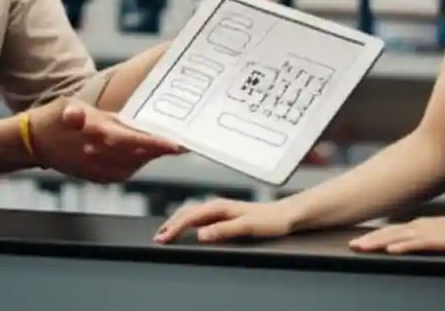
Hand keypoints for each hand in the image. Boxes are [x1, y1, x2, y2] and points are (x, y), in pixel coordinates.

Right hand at [29, 98, 182, 183]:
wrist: (35, 144)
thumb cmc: (55, 120)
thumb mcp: (66, 107)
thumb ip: (75, 113)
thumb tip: (74, 116)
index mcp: (94, 136)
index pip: (131, 141)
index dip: (155, 144)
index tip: (177, 145)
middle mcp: (99, 157)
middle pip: (140, 153)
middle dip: (163, 148)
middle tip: (187, 140)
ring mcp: (100, 170)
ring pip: (137, 162)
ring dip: (153, 154)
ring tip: (173, 145)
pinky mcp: (101, 177)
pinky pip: (128, 169)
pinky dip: (140, 161)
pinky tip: (150, 152)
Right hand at [153, 198, 294, 243]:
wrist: (286, 214)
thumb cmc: (270, 220)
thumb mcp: (246, 226)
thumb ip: (223, 230)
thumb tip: (201, 234)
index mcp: (219, 206)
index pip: (190, 218)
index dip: (174, 229)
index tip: (162, 238)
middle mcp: (218, 205)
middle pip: (187, 213)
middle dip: (170, 225)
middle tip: (158, 238)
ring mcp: (221, 208)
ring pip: (192, 214)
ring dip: (177, 222)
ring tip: (167, 232)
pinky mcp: (225, 213)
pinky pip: (200, 216)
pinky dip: (188, 222)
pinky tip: (188, 227)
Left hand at [349, 210, 444, 254]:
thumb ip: (430, 240)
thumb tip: (416, 247)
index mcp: (423, 224)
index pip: (392, 229)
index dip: (373, 235)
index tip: (357, 241)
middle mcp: (423, 225)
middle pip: (389, 232)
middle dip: (368, 238)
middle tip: (349, 245)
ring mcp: (432, 232)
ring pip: (398, 236)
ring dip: (377, 242)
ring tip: (360, 247)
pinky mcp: (443, 240)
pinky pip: (419, 243)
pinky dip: (403, 245)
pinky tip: (390, 250)